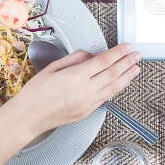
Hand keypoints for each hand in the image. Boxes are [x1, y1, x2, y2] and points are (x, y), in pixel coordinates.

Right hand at [9, 43, 141, 135]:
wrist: (27, 118)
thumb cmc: (35, 93)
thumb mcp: (52, 68)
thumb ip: (75, 59)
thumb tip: (90, 55)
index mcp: (75, 77)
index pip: (103, 62)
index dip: (118, 53)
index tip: (127, 47)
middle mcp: (84, 91)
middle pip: (112, 74)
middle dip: (127, 63)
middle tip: (137, 55)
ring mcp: (87, 103)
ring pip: (113, 88)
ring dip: (126, 77)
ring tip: (136, 68)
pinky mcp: (87, 112)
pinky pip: (105, 98)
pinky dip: (116, 89)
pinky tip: (121, 83)